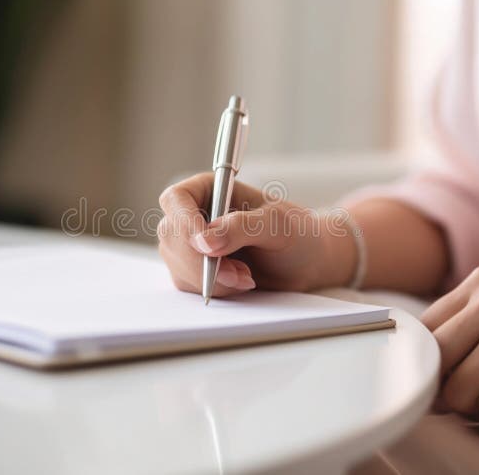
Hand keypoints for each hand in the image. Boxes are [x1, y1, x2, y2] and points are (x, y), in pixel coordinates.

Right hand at [157, 173, 353, 296]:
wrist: (306, 262)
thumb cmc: (297, 233)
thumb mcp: (277, 225)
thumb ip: (242, 227)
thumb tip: (206, 241)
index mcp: (211, 189)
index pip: (176, 200)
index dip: (184, 222)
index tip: (206, 246)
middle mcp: (194, 214)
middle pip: (172, 236)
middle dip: (204, 261)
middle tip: (240, 273)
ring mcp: (190, 244)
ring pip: (178, 264)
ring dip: (213, 279)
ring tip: (247, 277)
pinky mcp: (194, 270)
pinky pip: (188, 284)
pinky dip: (215, 289)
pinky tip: (240, 283)